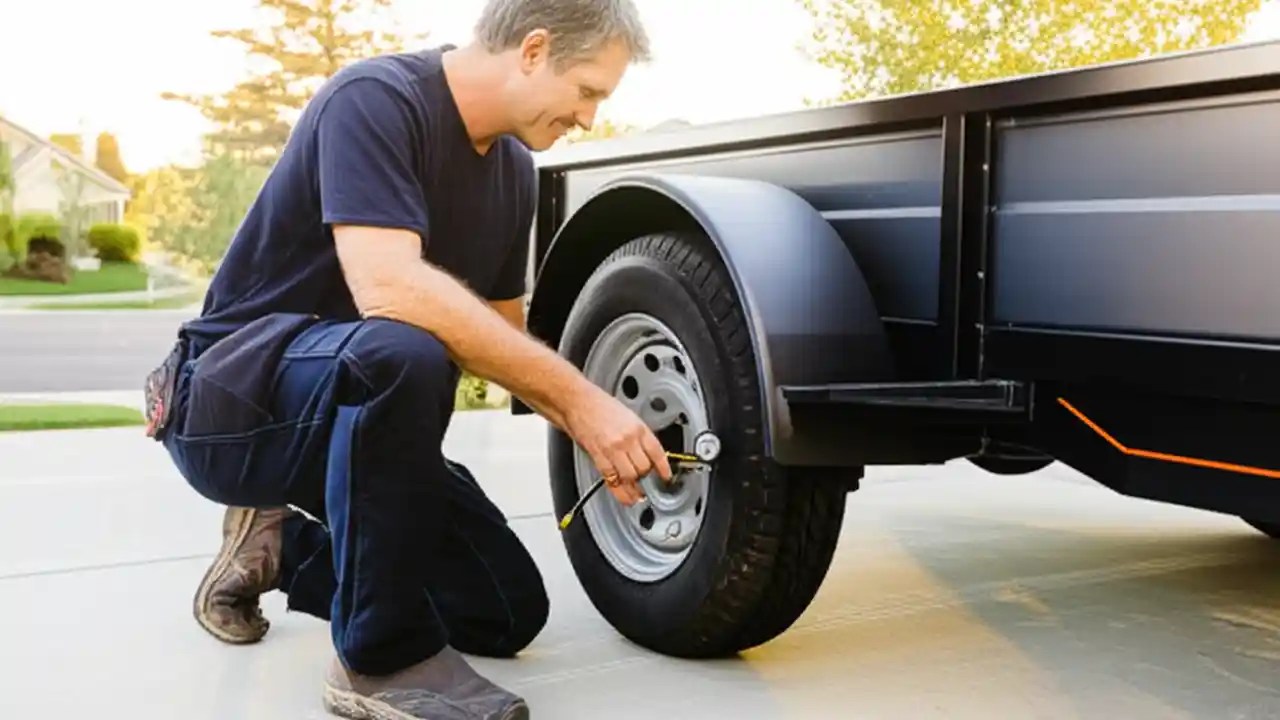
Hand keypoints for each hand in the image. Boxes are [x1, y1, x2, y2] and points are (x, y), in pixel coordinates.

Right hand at [565, 383, 672, 505]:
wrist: (578, 402)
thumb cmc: (600, 406)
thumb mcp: (628, 417)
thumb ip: (638, 437)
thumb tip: (646, 456)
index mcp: (639, 428)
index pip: (658, 453)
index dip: (664, 469)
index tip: (666, 477)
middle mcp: (628, 439)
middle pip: (644, 468)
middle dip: (645, 477)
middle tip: (643, 480)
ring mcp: (613, 449)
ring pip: (630, 477)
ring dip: (633, 487)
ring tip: (635, 492)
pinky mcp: (598, 457)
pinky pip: (612, 480)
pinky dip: (620, 492)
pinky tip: (625, 497)